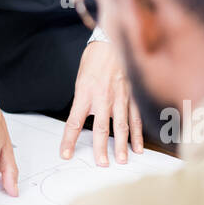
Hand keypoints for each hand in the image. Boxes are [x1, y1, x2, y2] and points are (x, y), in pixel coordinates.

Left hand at [60, 40, 142, 165]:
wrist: (111, 41)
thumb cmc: (94, 59)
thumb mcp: (81, 79)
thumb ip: (84, 101)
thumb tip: (84, 119)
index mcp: (85, 93)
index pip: (74, 122)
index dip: (68, 140)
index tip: (65, 154)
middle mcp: (103, 97)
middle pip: (100, 129)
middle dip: (100, 149)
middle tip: (102, 164)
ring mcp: (120, 97)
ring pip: (122, 126)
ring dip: (122, 145)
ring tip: (121, 159)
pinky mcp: (133, 95)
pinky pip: (136, 118)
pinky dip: (138, 133)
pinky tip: (138, 146)